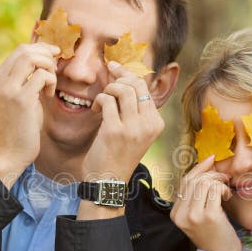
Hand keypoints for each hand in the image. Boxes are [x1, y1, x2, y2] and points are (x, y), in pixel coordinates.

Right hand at [0, 42, 58, 186]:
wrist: (10, 153)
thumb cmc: (18, 127)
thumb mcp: (17, 98)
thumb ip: (24, 79)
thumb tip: (43, 59)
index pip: (19, 51)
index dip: (40, 50)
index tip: (53, 57)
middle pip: (25, 50)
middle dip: (46, 55)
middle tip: (56, 68)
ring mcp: (7, 89)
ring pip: (32, 58)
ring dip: (48, 67)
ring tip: (51, 84)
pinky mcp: (20, 99)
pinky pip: (42, 76)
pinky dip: (51, 82)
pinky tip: (50, 95)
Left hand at [80, 61, 163, 181]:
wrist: (108, 182)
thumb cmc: (118, 155)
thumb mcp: (136, 133)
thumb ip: (135, 110)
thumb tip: (124, 78)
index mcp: (156, 123)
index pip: (145, 88)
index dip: (128, 74)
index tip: (114, 68)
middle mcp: (148, 124)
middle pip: (136, 84)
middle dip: (118, 78)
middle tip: (107, 84)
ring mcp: (132, 128)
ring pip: (122, 89)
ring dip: (108, 89)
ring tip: (102, 100)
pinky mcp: (114, 131)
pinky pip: (107, 100)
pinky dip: (98, 100)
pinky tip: (95, 110)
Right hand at [170, 155, 239, 250]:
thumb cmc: (213, 233)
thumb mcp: (197, 214)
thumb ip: (196, 194)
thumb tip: (206, 163)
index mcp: (175, 213)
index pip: (184, 181)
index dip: (199, 168)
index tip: (211, 160)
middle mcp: (181, 214)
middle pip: (194, 180)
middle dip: (212, 174)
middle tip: (223, 179)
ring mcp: (194, 215)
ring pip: (205, 183)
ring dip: (219, 182)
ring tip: (224, 192)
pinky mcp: (209, 216)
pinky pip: (216, 189)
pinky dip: (223, 189)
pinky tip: (227, 196)